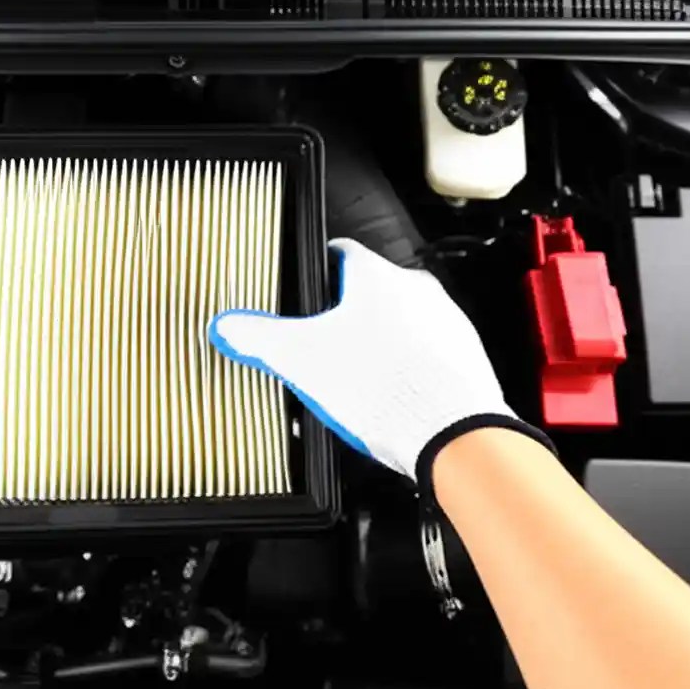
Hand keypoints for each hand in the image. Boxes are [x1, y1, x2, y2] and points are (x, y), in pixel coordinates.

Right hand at [208, 238, 549, 491]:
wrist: (451, 433)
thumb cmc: (385, 388)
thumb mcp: (299, 359)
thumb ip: (257, 337)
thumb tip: (227, 326)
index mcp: (376, 275)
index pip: (336, 255)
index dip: (311, 276)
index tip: (301, 294)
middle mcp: (417, 290)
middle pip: (366, 295)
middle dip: (342, 322)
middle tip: (321, 353)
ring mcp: (445, 323)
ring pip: (398, 325)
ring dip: (376, 347)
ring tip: (354, 383)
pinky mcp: (462, 358)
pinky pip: (424, 356)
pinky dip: (404, 372)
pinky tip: (386, 400)